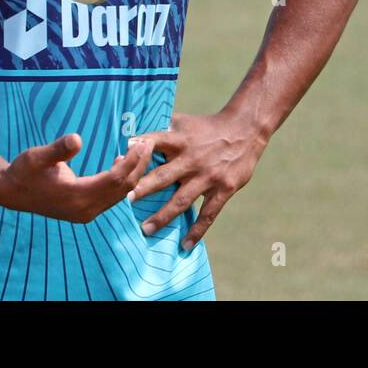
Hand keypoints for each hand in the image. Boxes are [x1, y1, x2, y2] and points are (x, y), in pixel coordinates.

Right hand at [0, 133, 153, 222]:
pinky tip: (122, 163)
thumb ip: (58, 149)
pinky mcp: (85, 212)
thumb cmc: (24, 171)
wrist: (12, 193)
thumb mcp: (37, 156)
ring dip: (133, 173)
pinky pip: (112, 198)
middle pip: (122, 188)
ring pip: (119, 194)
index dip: (131, 161)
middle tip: (149, 143)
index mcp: (77, 196)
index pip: (115, 179)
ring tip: (141, 150)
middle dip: (138, 165)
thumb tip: (76, 139)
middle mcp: (85, 209)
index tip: (141, 143)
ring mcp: (86, 213)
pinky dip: (122, 181)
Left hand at [127, 111, 267, 250]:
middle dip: (144, 188)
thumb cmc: (208, 126)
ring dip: (163, 216)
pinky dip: (197, 231)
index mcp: (180, 140)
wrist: (245, 130)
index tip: (122, 156)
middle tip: (125, 200)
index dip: (140, 147)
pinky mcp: (223, 189)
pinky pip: (208, 214)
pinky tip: (185, 244)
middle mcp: (192, 159)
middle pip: (164, 175)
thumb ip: (163, 129)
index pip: (156, 142)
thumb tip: (137, 136)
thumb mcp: (186, 122)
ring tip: (146, 229)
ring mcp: (208, 176)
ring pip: (182, 200)